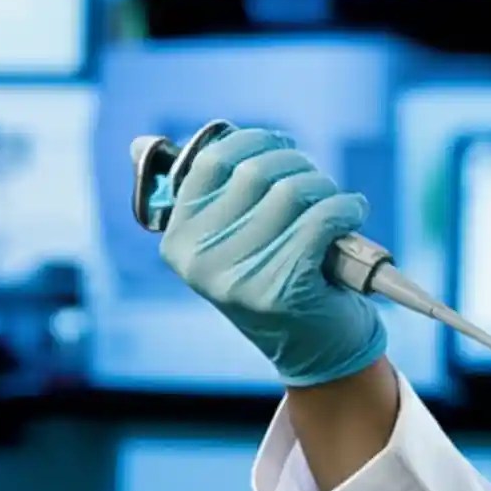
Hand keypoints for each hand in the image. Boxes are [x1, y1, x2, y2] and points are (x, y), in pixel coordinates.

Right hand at [159, 127, 386, 386]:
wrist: (315, 349)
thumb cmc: (277, 279)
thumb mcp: (229, 241)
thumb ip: (201, 195)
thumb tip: (138, 143)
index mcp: (179, 240)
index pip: (212, 161)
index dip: (255, 141)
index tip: (281, 146)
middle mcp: (199, 260)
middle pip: (258, 170)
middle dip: (300, 166)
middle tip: (318, 184)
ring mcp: (238, 277)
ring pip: (294, 190)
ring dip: (326, 189)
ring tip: (335, 205)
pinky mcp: (282, 288)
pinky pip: (322, 218)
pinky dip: (347, 208)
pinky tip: (351, 215)